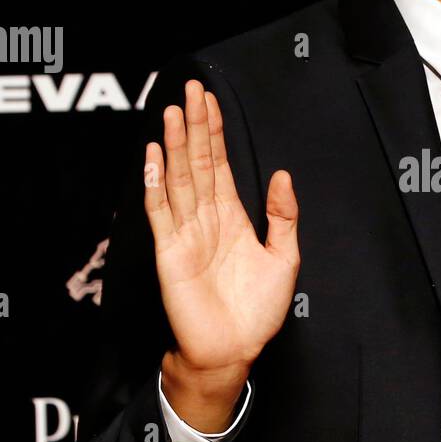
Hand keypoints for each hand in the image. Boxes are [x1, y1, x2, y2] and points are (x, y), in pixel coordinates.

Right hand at [145, 79, 299, 380]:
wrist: (234, 350)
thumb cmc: (256, 311)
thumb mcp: (284, 258)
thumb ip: (283, 216)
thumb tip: (283, 175)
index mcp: (231, 217)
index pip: (221, 165)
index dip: (216, 133)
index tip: (211, 101)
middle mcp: (205, 219)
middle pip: (198, 163)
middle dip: (195, 127)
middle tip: (191, 90)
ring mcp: (185, 233)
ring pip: (179, 180)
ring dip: (176, 146)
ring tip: (173, 112)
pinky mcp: (170, 253)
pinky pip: (161, 212)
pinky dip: (156, 184)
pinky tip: (154, 158)